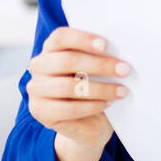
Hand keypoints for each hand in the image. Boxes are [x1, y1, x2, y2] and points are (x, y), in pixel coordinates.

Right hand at [26, 28, 129, 160]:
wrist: (88, 122)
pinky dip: (91, 106)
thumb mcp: (96, 70)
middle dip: (100, 65)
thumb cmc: (94, 88)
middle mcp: (39, 66)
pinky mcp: (39, 111)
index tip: (105, 45)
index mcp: (51, 49)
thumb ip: (100, 57)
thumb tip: (120, 52)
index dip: (82, 39)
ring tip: (121, 91)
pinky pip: (67, 108)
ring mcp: (36, 89)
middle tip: (125, 70)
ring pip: (67, 86)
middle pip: (66, 60)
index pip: (60, 37)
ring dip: (100, 89)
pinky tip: (107, 103)